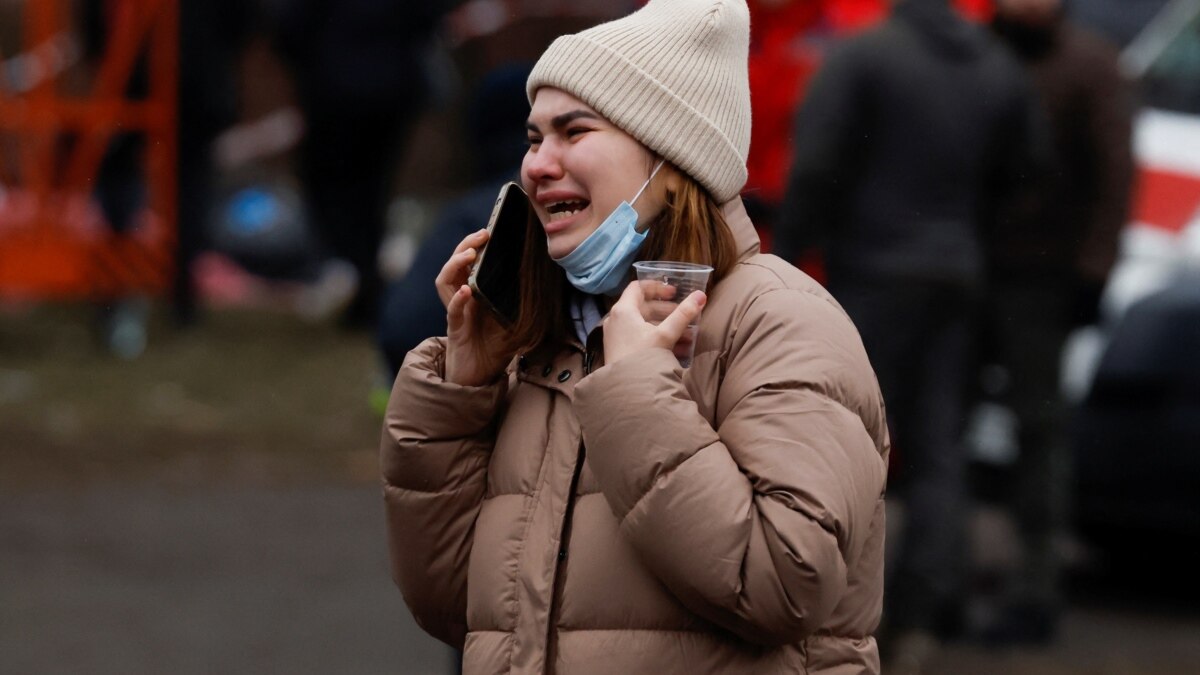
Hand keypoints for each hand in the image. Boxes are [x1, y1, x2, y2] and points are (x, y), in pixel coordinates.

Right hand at [436, 229, 511, 385]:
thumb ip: (525, 304)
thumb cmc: (497, 347)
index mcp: (476, 292)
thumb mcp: (517, 320)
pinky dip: (458, 300)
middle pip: (456, 264)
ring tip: (470, 254)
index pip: (471, 262)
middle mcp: (463, 298)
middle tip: (483, 233)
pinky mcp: (455, 330)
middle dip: (467, 245)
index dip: (477, 243)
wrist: (480, 377)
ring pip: (446, 281)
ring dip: (455, 264)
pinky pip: (452, 311)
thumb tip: (550, 286)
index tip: (492, 228)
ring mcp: (456, 312)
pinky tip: (467, 291)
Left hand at [603, 280, 705, 365]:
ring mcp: (616, 336)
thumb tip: (701, 296)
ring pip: (644, 324)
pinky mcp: (620, 350)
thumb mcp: (666, 334)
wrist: (625, 390)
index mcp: (623, 310)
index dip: (657, 287)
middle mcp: (615, 320)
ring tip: (687, 336)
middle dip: (667, 311)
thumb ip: (684, 314)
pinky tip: (677, 350)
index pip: (638, 287)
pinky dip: (658, 338)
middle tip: (684, 315)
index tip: (674, 292)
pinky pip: (640, 338)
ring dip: (666, 327)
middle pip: (644, 307)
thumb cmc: (642, 357)